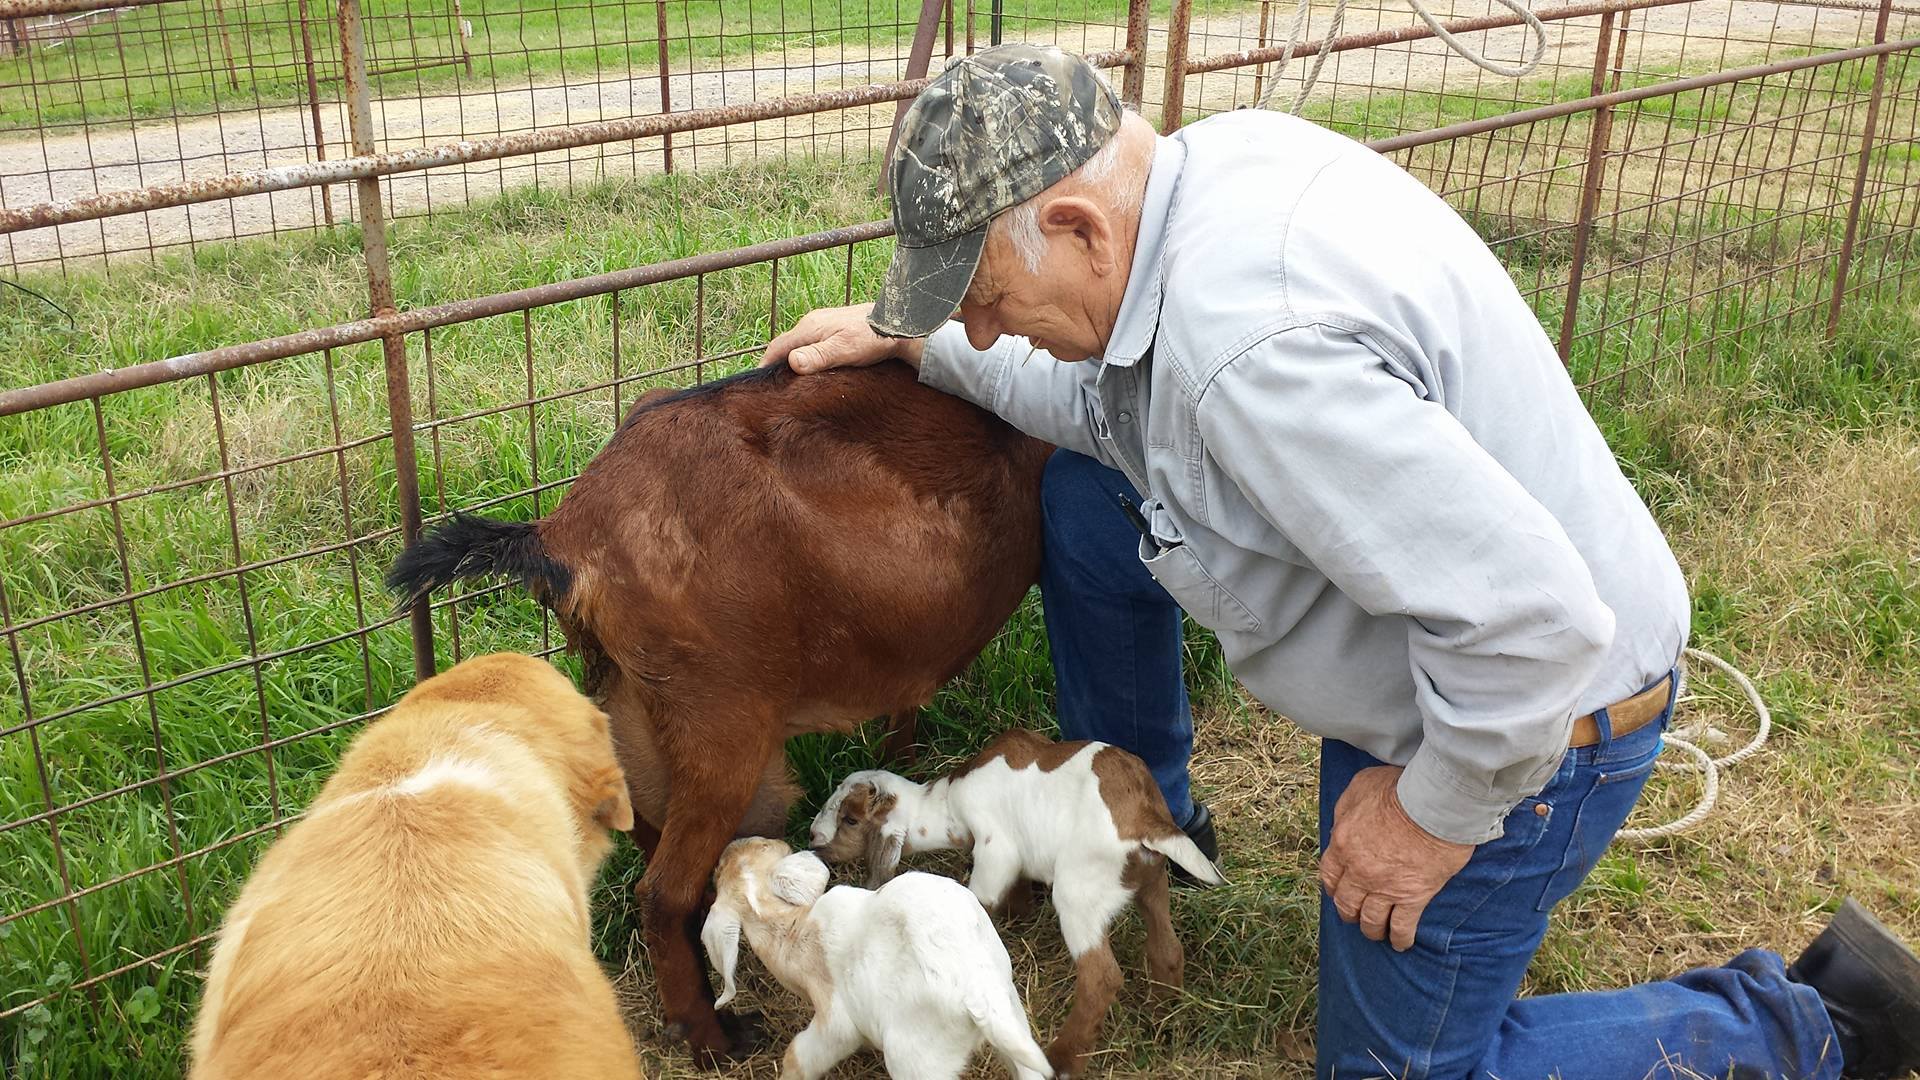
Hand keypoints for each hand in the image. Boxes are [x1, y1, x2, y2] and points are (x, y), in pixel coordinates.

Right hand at [760, 302, 927, 373]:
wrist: (898, 325)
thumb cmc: (873, 337)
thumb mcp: (844, 350)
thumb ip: (818, 356)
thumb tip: (792, 363)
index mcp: (809, 328)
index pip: (777, 348)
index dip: (765, 366)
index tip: (759, 386)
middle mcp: (812, 323)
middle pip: (786, 347)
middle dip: (777, 365)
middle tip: (773, 389)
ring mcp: (823, 325)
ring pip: (799, 346)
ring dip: (793, 363)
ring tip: (790, 383)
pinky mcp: (834, 330)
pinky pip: (812, 345)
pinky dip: (806, 358)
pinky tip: (812, 371)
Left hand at [1319, 765, 1473, 951]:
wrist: (1433, 804)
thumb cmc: (1398, 788)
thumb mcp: (1359, 787)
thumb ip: (1346, 808)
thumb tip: (1343, 822)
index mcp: (1343, 844)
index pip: (1329, 874)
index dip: (1332, 886)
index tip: (1337, 891)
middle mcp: (1359, 871)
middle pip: (1346, 902)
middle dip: (1349, 911)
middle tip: (1354, 916)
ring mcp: (1385, 888)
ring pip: (1370, 920)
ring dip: (1371, 929)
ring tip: (1376, 933)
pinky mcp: (1413, 897)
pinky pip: (1402, 927)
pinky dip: (1400, 938)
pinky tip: (1401, 943)